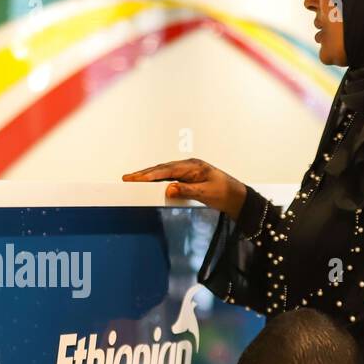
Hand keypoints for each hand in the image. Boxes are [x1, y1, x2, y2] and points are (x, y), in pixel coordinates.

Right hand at [123, 159, 247, 218]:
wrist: (237, 197)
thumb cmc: (225, 194)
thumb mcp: (206, 193)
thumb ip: (187, 191)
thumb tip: (168, 189)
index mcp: (193, 166)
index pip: (167, 170)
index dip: (150, 175)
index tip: (136, 178)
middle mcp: (188, 166)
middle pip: (162, 168)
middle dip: (143, 173)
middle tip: (127, 178)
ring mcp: (187, 171)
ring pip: (163, 172)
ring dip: (148, 175)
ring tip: (132, 179)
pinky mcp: (187, 177)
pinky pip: (168, 176)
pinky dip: (156, 179)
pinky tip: (148, 182)